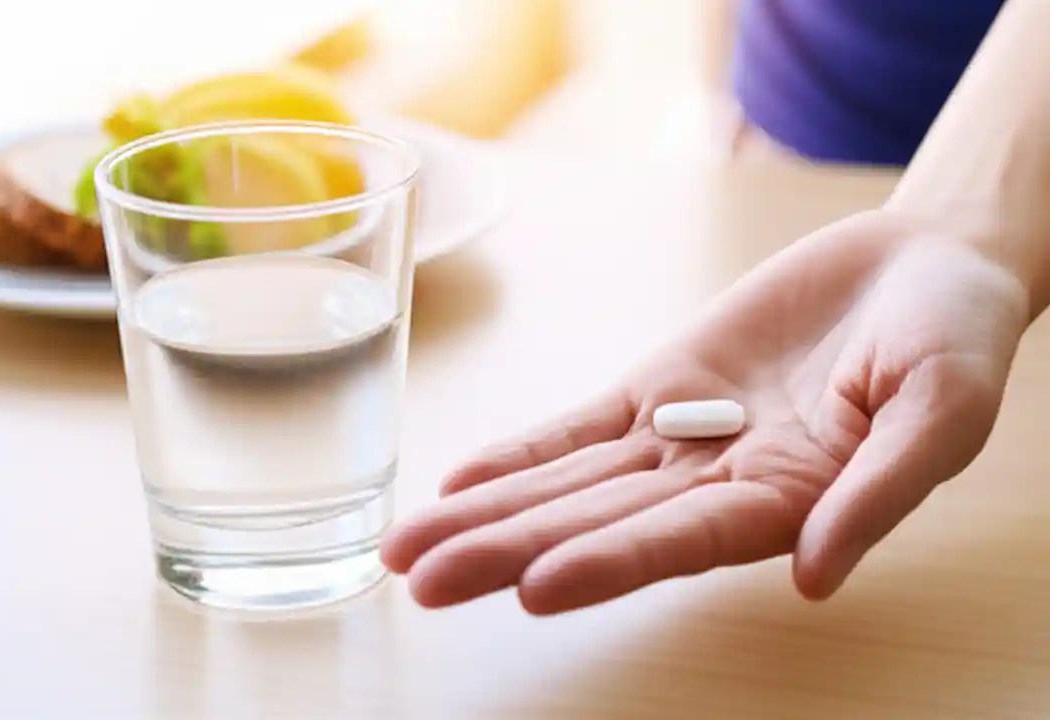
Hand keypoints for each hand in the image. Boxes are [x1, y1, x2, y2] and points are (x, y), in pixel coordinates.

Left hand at [382, 211, 1029, 613]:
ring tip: (408, 548)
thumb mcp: (945, 410)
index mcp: (785, 502)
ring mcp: (678, 436)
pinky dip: (520, 453)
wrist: (922, 265)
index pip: (679, 541)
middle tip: (421, 581)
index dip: (609, 561)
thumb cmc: (952, 338)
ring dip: (489, 513)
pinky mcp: (658, 388)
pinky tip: (461, 482)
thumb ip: (880, 492)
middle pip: (594, 523)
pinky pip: (577, 428)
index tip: (533, 586)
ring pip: (567, 482)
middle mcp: (715, 482)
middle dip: (506, 552)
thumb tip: (818, 575)